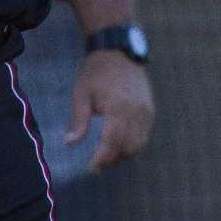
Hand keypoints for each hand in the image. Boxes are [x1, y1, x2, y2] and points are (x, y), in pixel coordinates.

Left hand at [66, 52, 154, 172]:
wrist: (119, 51)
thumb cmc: (96, 72)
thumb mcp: (81, 94)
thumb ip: (78, 121)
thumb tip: (70, 143)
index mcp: (118, 106)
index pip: (112, 141)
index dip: (102, 158)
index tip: (92, 168)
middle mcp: (136, 110)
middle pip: (127, 147)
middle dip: (112, 159)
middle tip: (97, 163)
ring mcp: (146, 111)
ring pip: (139, 144)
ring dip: (123, 154)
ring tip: (107, 155)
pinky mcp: (150, 110)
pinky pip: (144, 136)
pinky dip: (132, 144)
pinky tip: (118, 144)